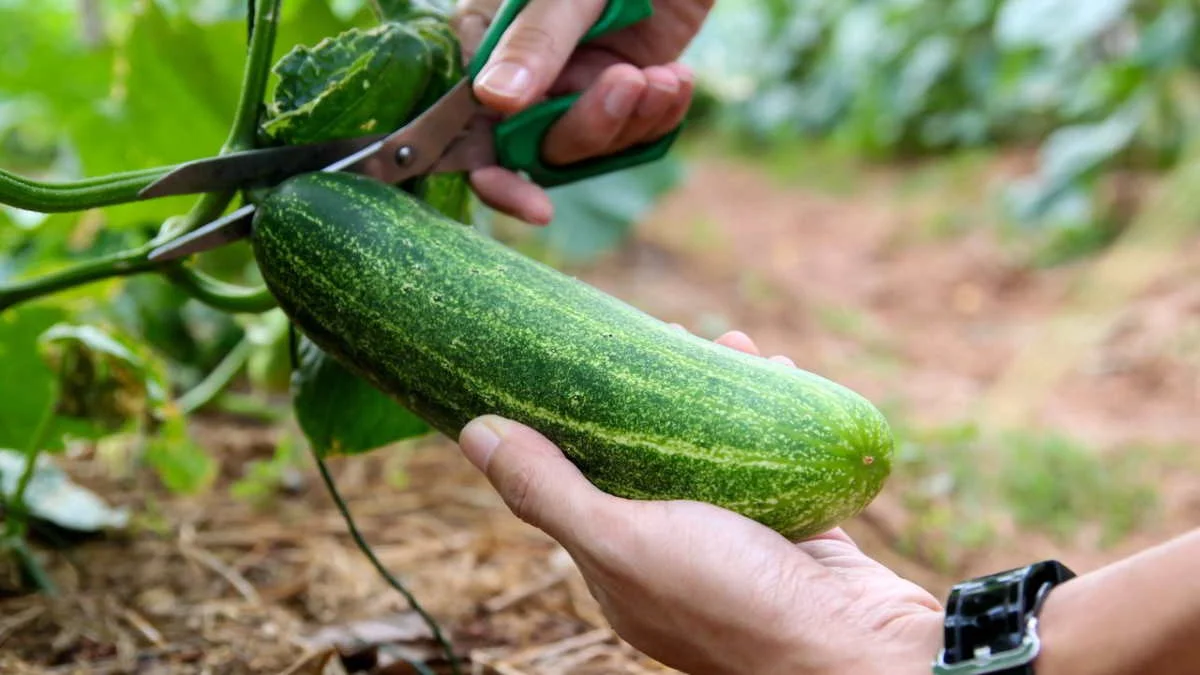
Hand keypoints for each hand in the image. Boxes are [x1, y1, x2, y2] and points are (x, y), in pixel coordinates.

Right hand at [452, 0, 711, 224]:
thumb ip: (536, 43)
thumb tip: (493, 104)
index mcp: (489, 44)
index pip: (472, 130)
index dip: (497, 178)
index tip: (534, 208)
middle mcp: (527, 74)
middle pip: (541, 146)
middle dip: (591, 127)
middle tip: (630, 83)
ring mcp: (577, 81)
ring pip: (594, 143)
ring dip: (635, 119)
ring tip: (665, 77)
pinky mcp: (625, 82)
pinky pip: (636, 129)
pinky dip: (661, 113)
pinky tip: (678, 80)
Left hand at [457, 329, 945, 674]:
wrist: (859, 651)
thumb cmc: (731, 601)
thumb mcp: (623, 541)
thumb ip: (548, 490)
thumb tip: (473, 432)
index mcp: (621, 569)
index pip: (582, 481)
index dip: (578, 421)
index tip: (583, 359)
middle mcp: (675, 556)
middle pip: (654, 458)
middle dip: (656, 396)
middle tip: (666, 335)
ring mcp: (738, 543)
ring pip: (718, 453)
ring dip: (719, 396)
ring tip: (726, 343)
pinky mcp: (797, 530)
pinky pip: (776, 461)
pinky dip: (774, 415)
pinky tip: (777, 371)